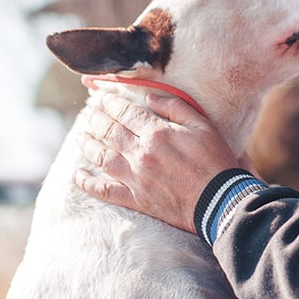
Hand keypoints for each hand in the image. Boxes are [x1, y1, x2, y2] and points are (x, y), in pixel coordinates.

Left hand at [74, 91, 239, 232]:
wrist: (221, 202)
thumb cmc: (216, 162)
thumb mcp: (203, 126)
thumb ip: (176, 108)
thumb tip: (151, 98)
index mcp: (157, 134)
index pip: (125, 112)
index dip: (111, 102)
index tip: (102, 96)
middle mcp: (141, 154)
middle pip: (109, 131)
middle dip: (96, 118)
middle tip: (90, 112)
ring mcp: (135, 178)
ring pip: (101, 157)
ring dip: (88, 145)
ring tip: (81, 136)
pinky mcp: (136, 199)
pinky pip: (105, 191)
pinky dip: (88, 183)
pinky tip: (78, 175)